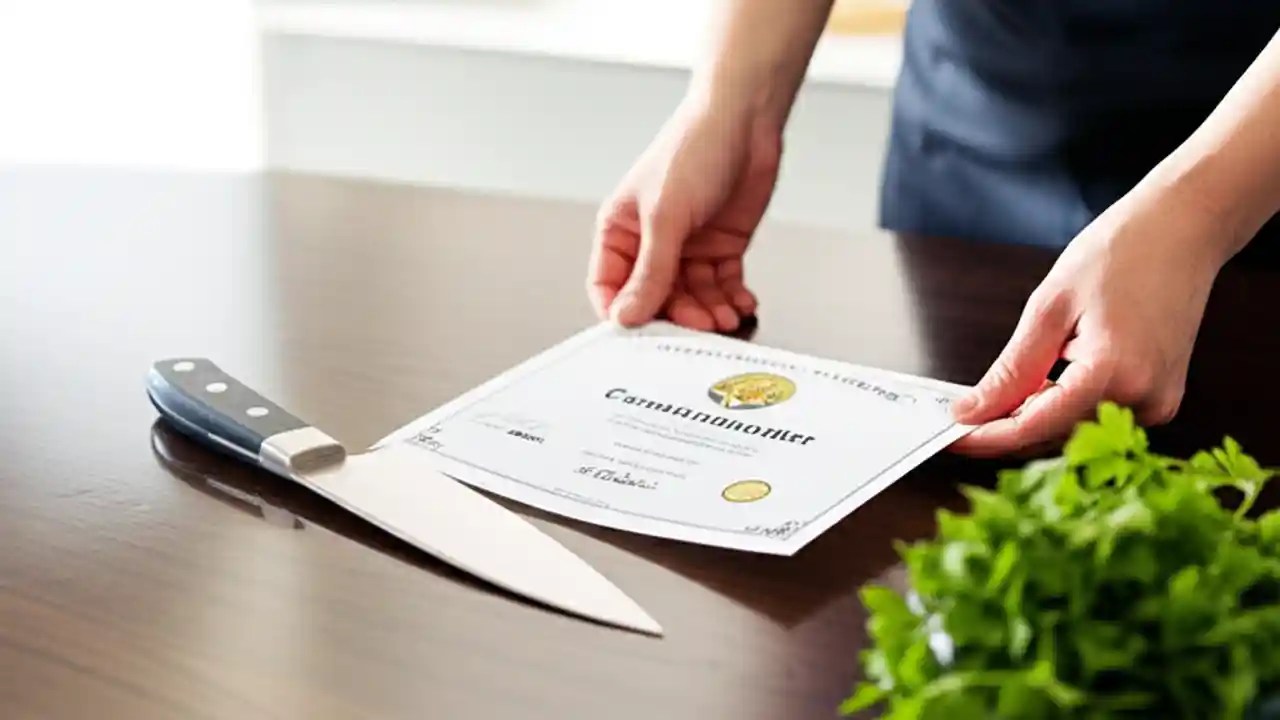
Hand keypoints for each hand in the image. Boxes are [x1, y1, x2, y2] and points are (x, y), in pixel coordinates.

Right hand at [587, 93, 781, 332]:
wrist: (746, 119)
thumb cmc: (695, 147)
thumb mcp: (665, 215)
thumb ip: (650, 271)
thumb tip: (627, 315)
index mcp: (620, 230)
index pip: (609, 287)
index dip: (623, 314)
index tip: (643, 334)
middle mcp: (651, 242)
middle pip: (656, 299)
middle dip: (680, 316)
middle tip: (701, 325)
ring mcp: (687, 246)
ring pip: (692, 297)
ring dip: (710, 311)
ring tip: (728, 316)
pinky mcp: (720, 247)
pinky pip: (722, 286)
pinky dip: (732, 299)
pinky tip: (742, 303)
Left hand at [949, 182, 1231, 456]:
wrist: (1184, 229)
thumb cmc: (1124, 252)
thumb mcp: (1050, 308)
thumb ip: (1013, 370)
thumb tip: (974, 410)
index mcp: (1115, 372)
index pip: (1036, 428)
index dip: (987, 438)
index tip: (952, 436)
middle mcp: (1144, 398)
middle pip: (1054, 437)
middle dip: (1004, 428)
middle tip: (963, 410)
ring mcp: (1158, 403)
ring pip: (1074, 431)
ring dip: (1033, 418)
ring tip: (1002, 391)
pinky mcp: (1161, 398)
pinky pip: (1097, 416)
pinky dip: (1063, 408)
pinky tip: (1045, 383)